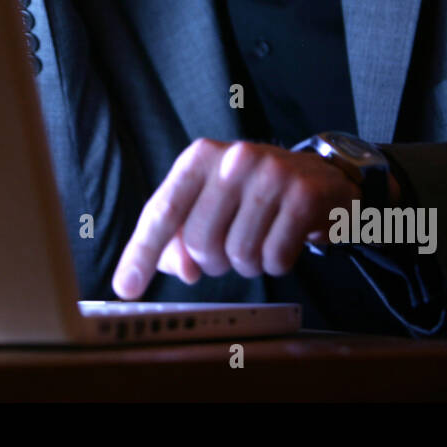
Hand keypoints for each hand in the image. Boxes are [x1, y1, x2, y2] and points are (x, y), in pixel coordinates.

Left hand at [111, 138, 369, 298]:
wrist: (321, 176)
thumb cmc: (253, 194)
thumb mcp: (210, 203)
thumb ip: (180, 237)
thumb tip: (182, 268)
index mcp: (200, 158)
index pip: (163, 211)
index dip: (141, 253)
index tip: (126, 287)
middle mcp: (234, 158)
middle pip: (200, 241)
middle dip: (212, 260)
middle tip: (230, 248)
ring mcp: (272, 173)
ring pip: (238, 254)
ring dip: (248, 262)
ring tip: (261, 239)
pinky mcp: (304, 194)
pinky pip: (275, 258)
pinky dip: (277, 262)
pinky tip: (284, 239)